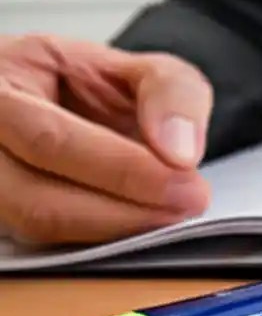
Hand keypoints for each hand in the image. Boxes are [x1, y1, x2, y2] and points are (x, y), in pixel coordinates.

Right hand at [0, 34, 212, 244]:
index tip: (184, 179)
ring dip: (116, 230)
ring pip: (38, 228)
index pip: (49, 139)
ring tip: (172, 214)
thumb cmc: (86, 86)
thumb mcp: (136, 70)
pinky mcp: (4, 218)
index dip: (121, 168)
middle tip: (189, 204)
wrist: (56, 104)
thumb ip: (170, 93)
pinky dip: (102, 239)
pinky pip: (46, 245)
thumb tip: (180, 151)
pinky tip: (140, 225)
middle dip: (124, 211)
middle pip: (36, 199)